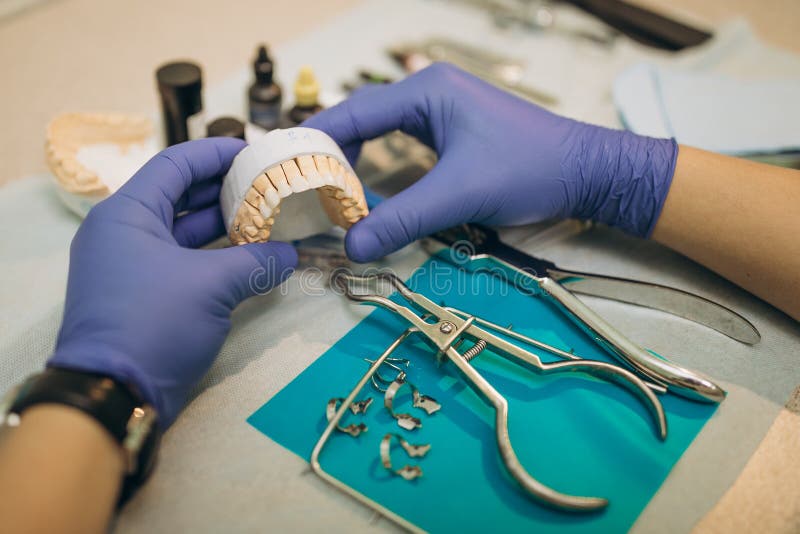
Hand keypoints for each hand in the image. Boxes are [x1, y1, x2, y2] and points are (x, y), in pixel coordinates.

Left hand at [49, 138, 297, 427]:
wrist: (113, 393)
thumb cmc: (154, 324)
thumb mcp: (211, 286)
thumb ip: (256, 262)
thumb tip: (289, 254)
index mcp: (127, 213)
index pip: (175, 164)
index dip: (217, 153)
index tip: (255, 151)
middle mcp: (123, 231)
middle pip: (178, 194)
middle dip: (225, 189)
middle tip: (267, 185)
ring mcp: (131, 265)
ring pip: (182, 230)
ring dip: (222, 224)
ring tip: (266, 217)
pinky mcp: (143, 294)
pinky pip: (182, 260)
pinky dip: (213, 255)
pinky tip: (248, 255)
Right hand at [305, 63, 676, 261]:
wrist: (586, 172)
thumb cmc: (528, 170)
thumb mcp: (460, 195)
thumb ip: (403, 220)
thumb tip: (352, 247)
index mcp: (426, 92)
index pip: (354, 111)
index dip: (316, 140)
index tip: (283, 167)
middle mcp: (429, 93)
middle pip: (361, 117)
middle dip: (331, 152)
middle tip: (300, 188)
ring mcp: (442, 110)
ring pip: (380, 130)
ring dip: (354, 159)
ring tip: (327, 192)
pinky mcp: (453, 131)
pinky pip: (401, 142)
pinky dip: (379, 163)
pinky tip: (367, 188)